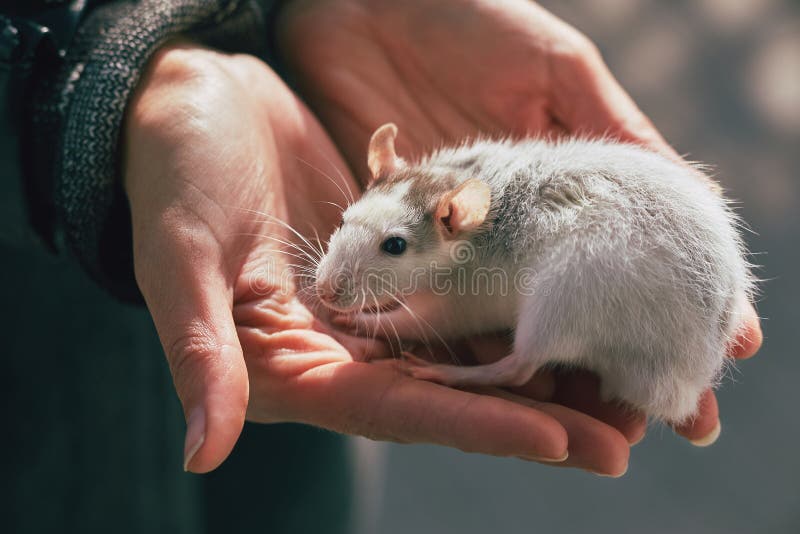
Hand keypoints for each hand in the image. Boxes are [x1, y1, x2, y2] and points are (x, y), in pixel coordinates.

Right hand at [124, 43, 613, 474]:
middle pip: (450, 398)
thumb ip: (202, 352)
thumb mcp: (182, 258)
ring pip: (472, 354)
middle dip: (535, 421)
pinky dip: (525, 311)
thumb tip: (203, 453)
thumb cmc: (174, 175)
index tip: (556, 440)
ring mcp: (378, 307)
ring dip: (547, 376)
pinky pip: (472, 294)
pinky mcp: (401, 262)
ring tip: (626, 398)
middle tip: (621, 442)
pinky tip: (579, 315)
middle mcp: (344, 348)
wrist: (196, 102)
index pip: (396, 408)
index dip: (475, 425)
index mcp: (295, 364)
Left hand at [276, 0, 761, 448]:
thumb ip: (608, 129)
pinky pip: (412, 303)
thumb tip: (684, 191)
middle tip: (654, 422)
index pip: (617, 261)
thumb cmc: (467, 21)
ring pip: (494, 325)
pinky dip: (442, 346)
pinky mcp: (384, 246)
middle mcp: (502, 231)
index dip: (669, 303)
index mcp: (550, 190)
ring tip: (582, 431)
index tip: (728, 349)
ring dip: (534, 379)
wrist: (364, 8)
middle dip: (604, 366)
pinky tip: (481, 392)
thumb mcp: (553, 69)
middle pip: (558, 311)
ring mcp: (443, 245)